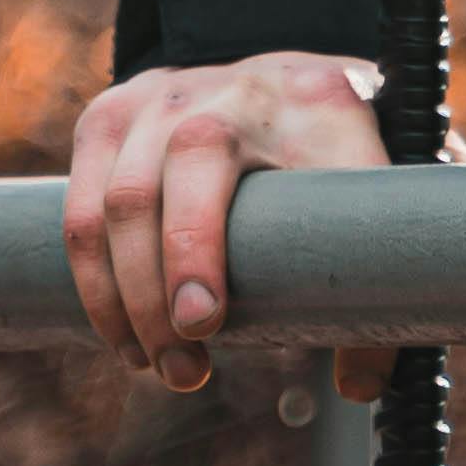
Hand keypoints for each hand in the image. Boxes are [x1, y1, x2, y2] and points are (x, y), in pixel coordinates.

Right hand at [63, 51, 392, 396]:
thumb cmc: (330, 159)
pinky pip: (79, 208)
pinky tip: (121, 334)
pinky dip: (93, 282)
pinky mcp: (109, 117)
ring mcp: (162, 97)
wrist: (279, 79)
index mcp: (319, 103)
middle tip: (186, 368)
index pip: (272, 165)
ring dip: (126, 300)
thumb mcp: (374, 193)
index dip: (215, 243)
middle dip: (166, 282)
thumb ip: (386, 278)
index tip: (207, 321)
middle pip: (181, 172)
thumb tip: (359, 386)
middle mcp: (235, 90)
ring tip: (157, 368)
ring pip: (119, 201)